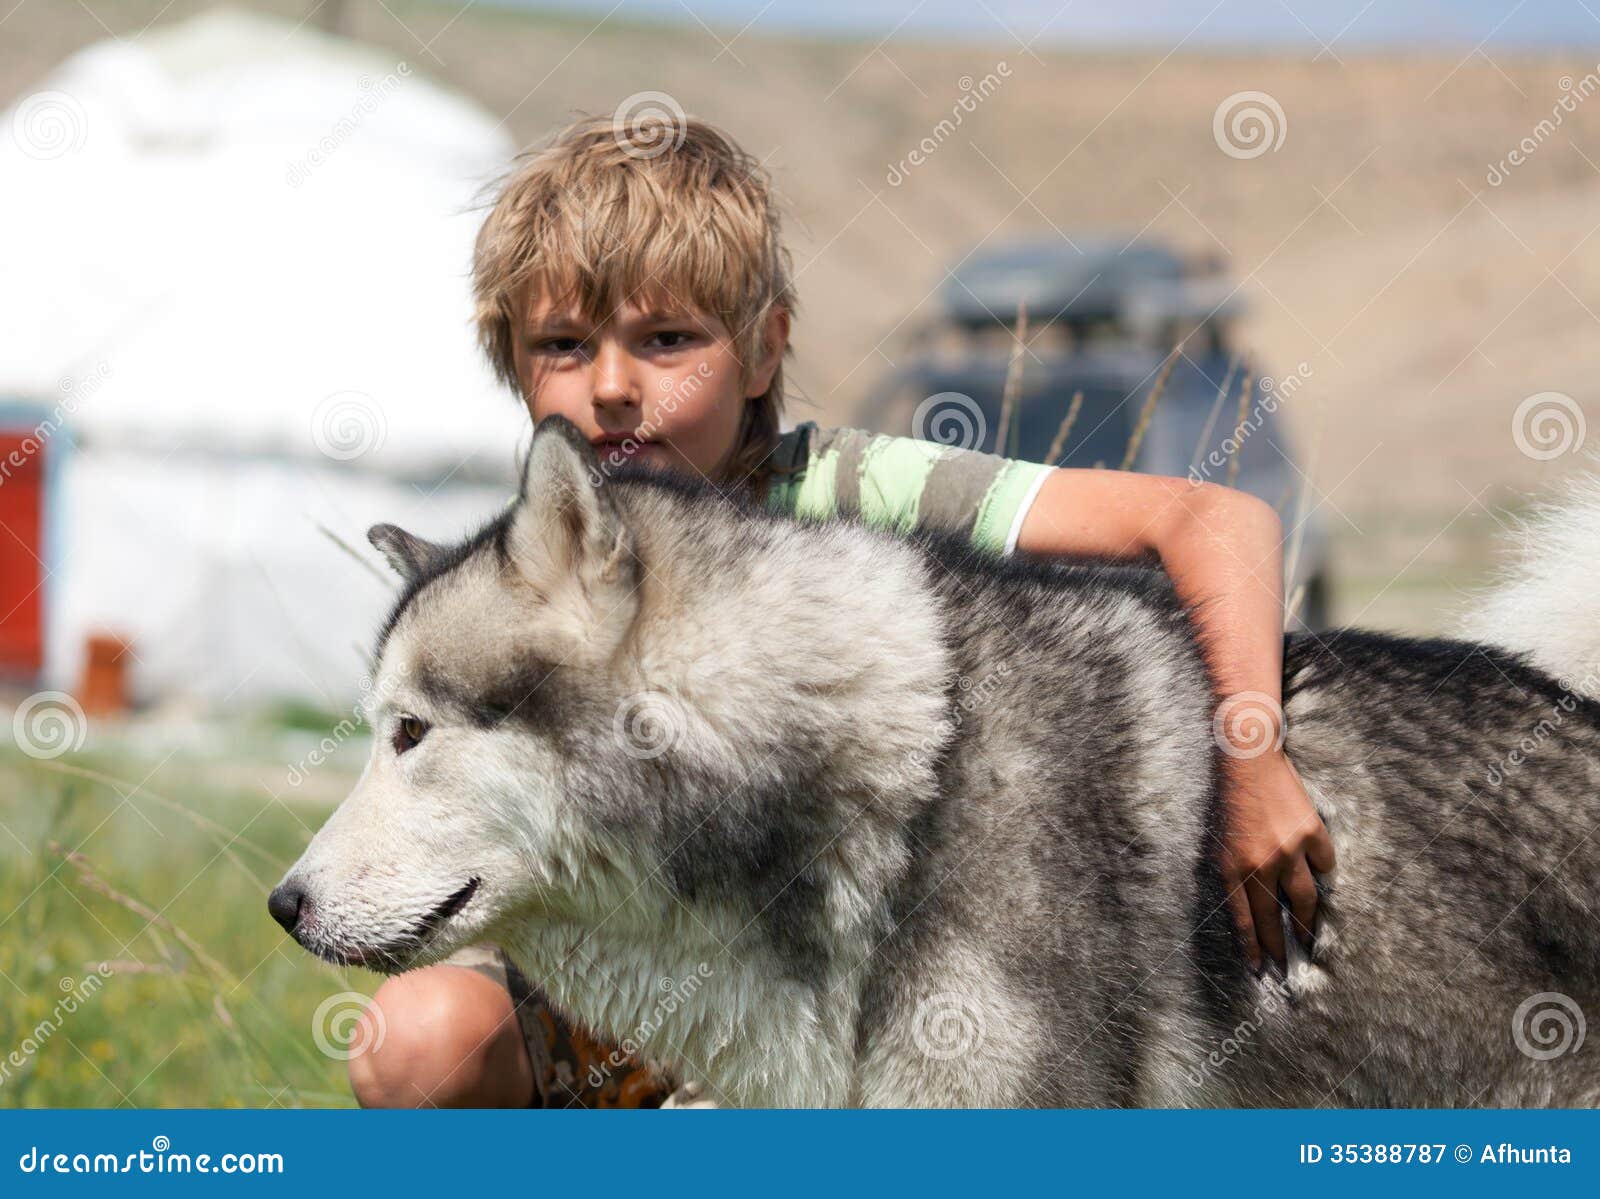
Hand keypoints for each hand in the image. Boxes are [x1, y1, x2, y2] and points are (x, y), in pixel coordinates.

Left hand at [1218, 748, 1334, 973]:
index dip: (1253, 947)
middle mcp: (1260, 863)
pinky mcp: (1312, 834)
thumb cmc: (1230, 802)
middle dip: (1281, 946)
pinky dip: (1323, 875)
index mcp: (1232, 866)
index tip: (1259, 969)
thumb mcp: (1220, 842)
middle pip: (1275, 917)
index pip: (1245, 919)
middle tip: (1288, 967)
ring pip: (1305, 900)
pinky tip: (1321, 882)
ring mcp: (1288, 850)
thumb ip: (1235, 875)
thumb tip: (1252, 909)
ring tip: (1311, 941)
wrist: (1248, 760)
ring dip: (1308, 925)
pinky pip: (1324, 866)